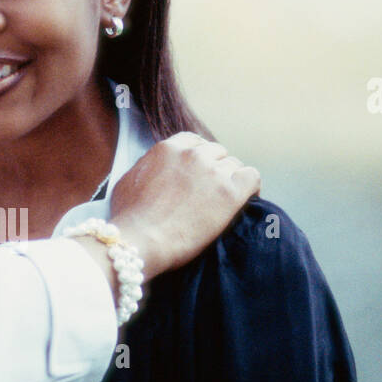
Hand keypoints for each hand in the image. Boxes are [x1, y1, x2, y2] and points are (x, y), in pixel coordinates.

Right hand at [107, 133, 260, 278]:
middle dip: (214, 169)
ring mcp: (213, 172)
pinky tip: (244, 200)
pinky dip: (251, 187)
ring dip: (230, 180)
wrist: (140, 240)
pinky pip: (252, 177)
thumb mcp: (128, 182)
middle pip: (216, 152)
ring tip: (224, 202)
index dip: (198, 158)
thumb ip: (147, 167)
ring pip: (234, 166)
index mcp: (168, 148)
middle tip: (210, 192)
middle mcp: (193, 154)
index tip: (198, 174)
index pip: (194, 142)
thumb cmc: (128, 219)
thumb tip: (153, 170)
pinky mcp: (230, 192)